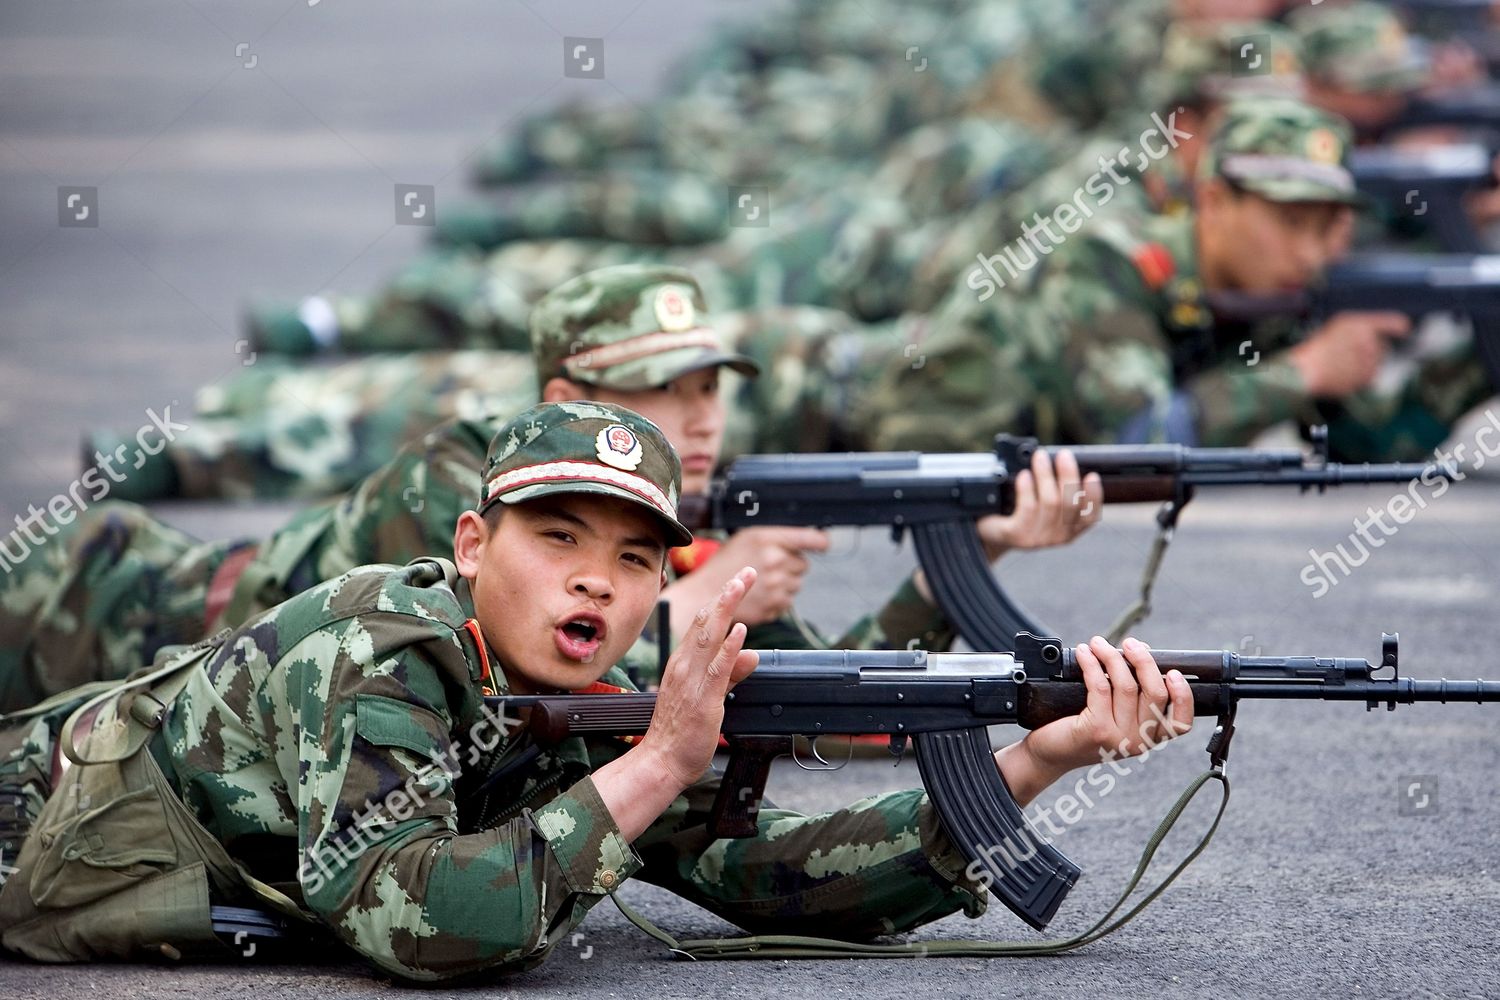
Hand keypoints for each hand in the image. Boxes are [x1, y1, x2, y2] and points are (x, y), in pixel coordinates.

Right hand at [595, 568, 760, 840]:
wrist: (660, 762)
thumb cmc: (680, 733)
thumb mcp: (710, 697)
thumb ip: (730, 673)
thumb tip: (749, 652)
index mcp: (684, 664)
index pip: (703, 624)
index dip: (722, 600)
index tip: (739, 581)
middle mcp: (685, 666)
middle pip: (707, 621)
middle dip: (728, 594)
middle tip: (747, 571)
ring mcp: (692, 681)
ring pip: (710, 637)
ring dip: (727, 608)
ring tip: (742, 585)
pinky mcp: (703, 699)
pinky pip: (716, 669)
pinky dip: (728, 648)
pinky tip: (740, 631)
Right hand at [664, 526, 828, 629]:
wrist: (706, 594)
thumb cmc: (725, 564)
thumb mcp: (748, 538)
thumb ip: (777, 537)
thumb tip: (812, 538)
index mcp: (768, 539)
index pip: (810, 538)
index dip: (819, 542)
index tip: (822, 544)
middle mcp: (775, 560)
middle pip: (803, 564)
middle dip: (791, 565)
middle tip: (770, 567)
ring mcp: (776, 584)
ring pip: (796, 584)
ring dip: (785, 583)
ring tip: (762, 582)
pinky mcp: (774, 605)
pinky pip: (788, 602)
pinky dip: (778, 600)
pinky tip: (760, 595)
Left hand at [974, 448, 1102, 560]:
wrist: (991, 531)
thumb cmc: (1021, 511)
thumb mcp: (1044, 503)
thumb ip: (1059, 490)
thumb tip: (1066, 461)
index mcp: (1069, 530)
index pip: (1090, 517)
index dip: (1094, 496)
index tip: (1092, 475)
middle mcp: (1057, 537)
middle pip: (1070, 504)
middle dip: (1069, 475)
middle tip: (1064, 455)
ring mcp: (1038, 538)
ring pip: (1050, 503)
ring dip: (1046, 476)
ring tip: (1040, 458)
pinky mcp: (1017, 535)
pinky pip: (1027, 509)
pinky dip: (1028, 489)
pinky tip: (1024, 475)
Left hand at [995, 636, 1192, 804]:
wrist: (1051, 753)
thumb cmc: (1084, 727)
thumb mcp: (1117, 715)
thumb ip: (1134, 693)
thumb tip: (1143, 653)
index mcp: (1151, 738)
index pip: (1182, 722)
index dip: (1183, 695)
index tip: (1173, 672)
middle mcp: (1140, 742)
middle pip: (1155, 693)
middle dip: (1144, 661)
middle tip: (1130, 643)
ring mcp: (1120, 738)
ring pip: (1126, 685)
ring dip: (1112, 656)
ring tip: (1099, 643)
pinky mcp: (1097, 730)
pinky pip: (1100, 686)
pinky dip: (1092, 663)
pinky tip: (1085, 653)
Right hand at [1287, 311, 1410, 397]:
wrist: (1305, 371)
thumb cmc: (1318, 348)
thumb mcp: (1339, 325)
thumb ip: (1363, 326)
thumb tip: (1390, 328)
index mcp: (1361, 325)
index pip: (1393, 323)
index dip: (1399, 326)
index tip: (1403, 330)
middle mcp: (1369, 342)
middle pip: (1382, 347)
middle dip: (1371, 350)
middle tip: (1348, 353)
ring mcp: (1369, 362)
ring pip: (1377, 363)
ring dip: (1365, 364)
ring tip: (1342, 364)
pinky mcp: (1365, 379)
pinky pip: (1370, 377)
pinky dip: (1360, 377)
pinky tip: (1344, 374)